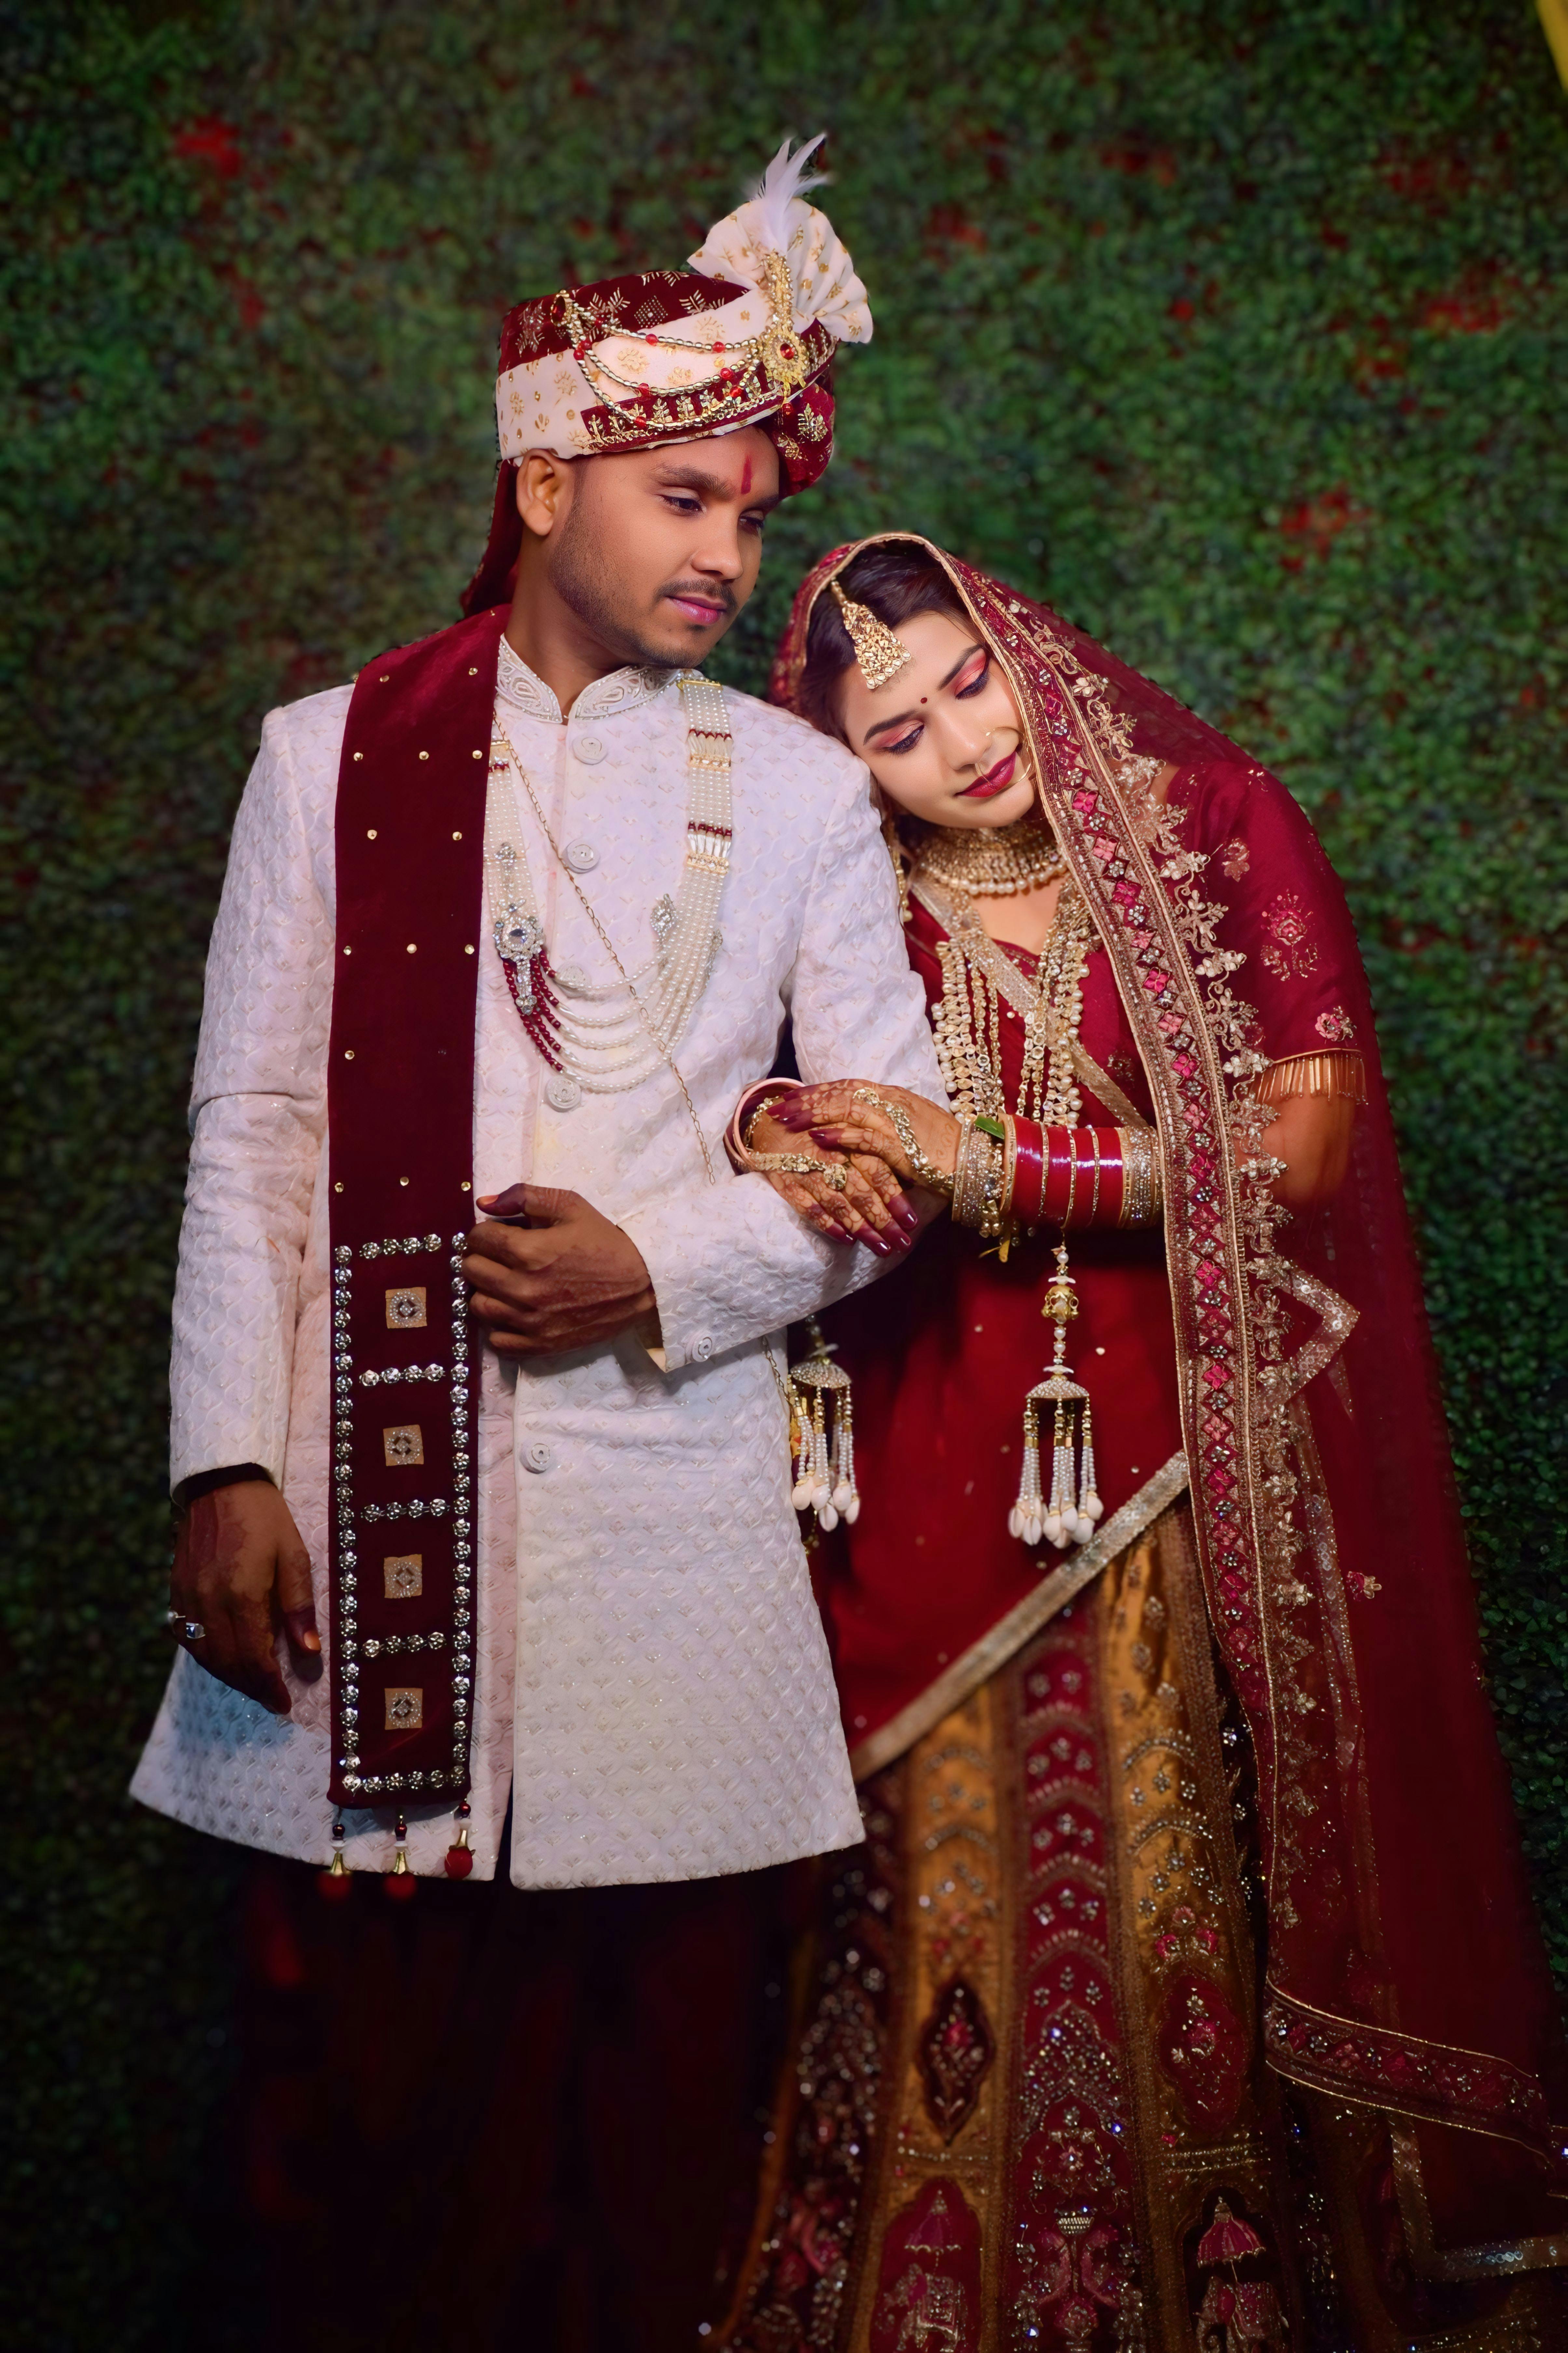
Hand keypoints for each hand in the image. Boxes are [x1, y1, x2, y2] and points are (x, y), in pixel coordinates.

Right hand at [170, 1479, 318, 1715]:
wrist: (220, 1484)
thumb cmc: (265, 1518)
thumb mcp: (294, 1555)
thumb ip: (299, 1606)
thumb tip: (308, 1652)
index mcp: (242, 1595)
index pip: (254, 1658)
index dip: (269, 1686)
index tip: (284, 1703)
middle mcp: (209, 1602)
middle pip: (228, 1663)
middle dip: (251, 1687)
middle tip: (271, 1698)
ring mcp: (187, 1598)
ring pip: (204, 1655)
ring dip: (229, 1675)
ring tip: (252, 1683)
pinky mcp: (175, 1590)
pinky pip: (186, 1637)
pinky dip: (206, 1655)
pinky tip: (223, 1658)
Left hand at [465, 1184, 658, 1356]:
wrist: (643, 1284)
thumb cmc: (606, 1242)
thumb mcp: (571, 1206)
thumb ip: (525, 1197)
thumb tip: (483, 1203)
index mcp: (529, 1251)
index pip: (477, 1239)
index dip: (483, 1232)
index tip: (497, 1234)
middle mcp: (523, 1289)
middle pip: (471, 1272)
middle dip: (480, 1258)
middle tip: (498, 1257)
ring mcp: (530, 1321)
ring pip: (478, 1306)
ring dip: (485, 1291)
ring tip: (503, 1283)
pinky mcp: (540, 1344)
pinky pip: (497, 1341)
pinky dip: (498, 1327)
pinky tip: (512, 1312)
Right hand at [743, 1102, 918, 1254]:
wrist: (771, 1123)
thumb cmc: (820, 1129)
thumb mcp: (847, 1129)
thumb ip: (872, 1149)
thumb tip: (906, 1178)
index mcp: (848, 1139)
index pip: (878, 1172)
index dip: (896, 1199)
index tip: (912, 1222)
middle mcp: (829, 1156)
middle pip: (861, 1193)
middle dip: (884, 1221)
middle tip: (902, 1243)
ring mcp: (806, 1170)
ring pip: (838, 1204)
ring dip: (862, 1228)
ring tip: (881, 1248)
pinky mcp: (786, 1182)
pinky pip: (808, 1208)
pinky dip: (828, 1224)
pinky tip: (846, 1240)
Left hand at [774, 1082, 960, 1204]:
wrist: (979, 1162)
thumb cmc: (945, 1150)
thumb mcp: (911, 1130)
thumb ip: (885, 1125)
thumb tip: (857, 1127)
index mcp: (895, 1097)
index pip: (847, 1086)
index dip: (817, 1090)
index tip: (790, 1096)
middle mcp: (894, 1103)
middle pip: (842, 1093)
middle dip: (807, 1099)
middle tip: (776, 1108)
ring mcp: (898, 1123)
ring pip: (848, 1110)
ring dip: (815, 1114)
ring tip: (787, 1120)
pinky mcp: (903, 1147)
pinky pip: (866, 1138)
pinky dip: (841, 1136)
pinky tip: (818, 1138)